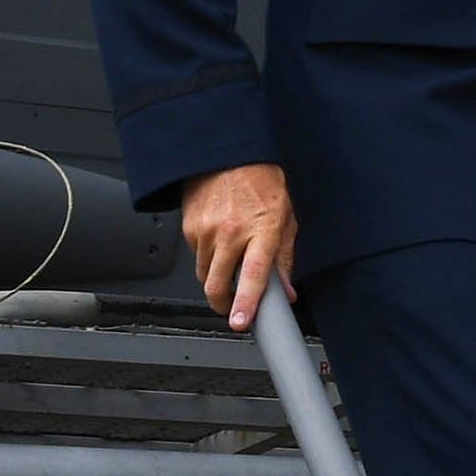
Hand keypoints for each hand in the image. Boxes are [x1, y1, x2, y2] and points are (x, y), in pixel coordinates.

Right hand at [181, 162, 296, 329]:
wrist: (227, 153)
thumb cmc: (260, 182)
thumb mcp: (285, 219)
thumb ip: (285, 259)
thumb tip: (286, 291)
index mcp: (262, 229)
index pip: (253, 274)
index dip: (245, 302)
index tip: (240, 321)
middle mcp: (232, 231)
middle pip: (217, 285)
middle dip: (222, 304)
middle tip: (231, 307)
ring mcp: (207, 229)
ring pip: (205, 274)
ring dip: (216, 276)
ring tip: (229, 256)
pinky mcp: (189, 226)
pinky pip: (195, 255)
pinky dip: (206, 255)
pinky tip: (218, 237)